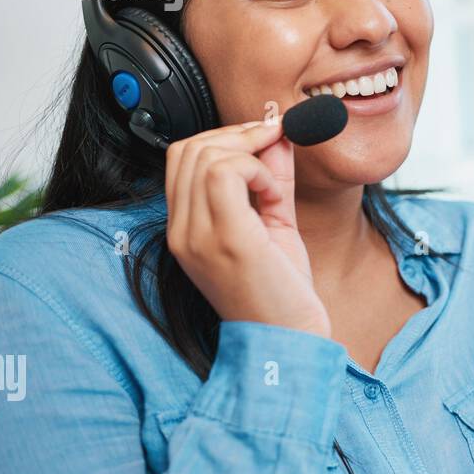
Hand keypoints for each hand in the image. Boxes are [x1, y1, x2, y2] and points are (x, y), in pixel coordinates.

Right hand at [165, 118, 329, 337]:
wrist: (290, 339)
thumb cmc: (283, 291)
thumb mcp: (275, 222)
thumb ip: (272, 178)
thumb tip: (276, 134)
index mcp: (186, 229)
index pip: (183, 158)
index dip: (225, 137)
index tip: (264, 138)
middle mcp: (182, 232)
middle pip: (189, 149)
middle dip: (237, 134)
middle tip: (274, 145)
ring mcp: (197, 235)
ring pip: (206, 154)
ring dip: (250, 152)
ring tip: (273, 186)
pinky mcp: (225, 238)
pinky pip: (226, 172)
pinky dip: (256, 170)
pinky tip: (273, 196)